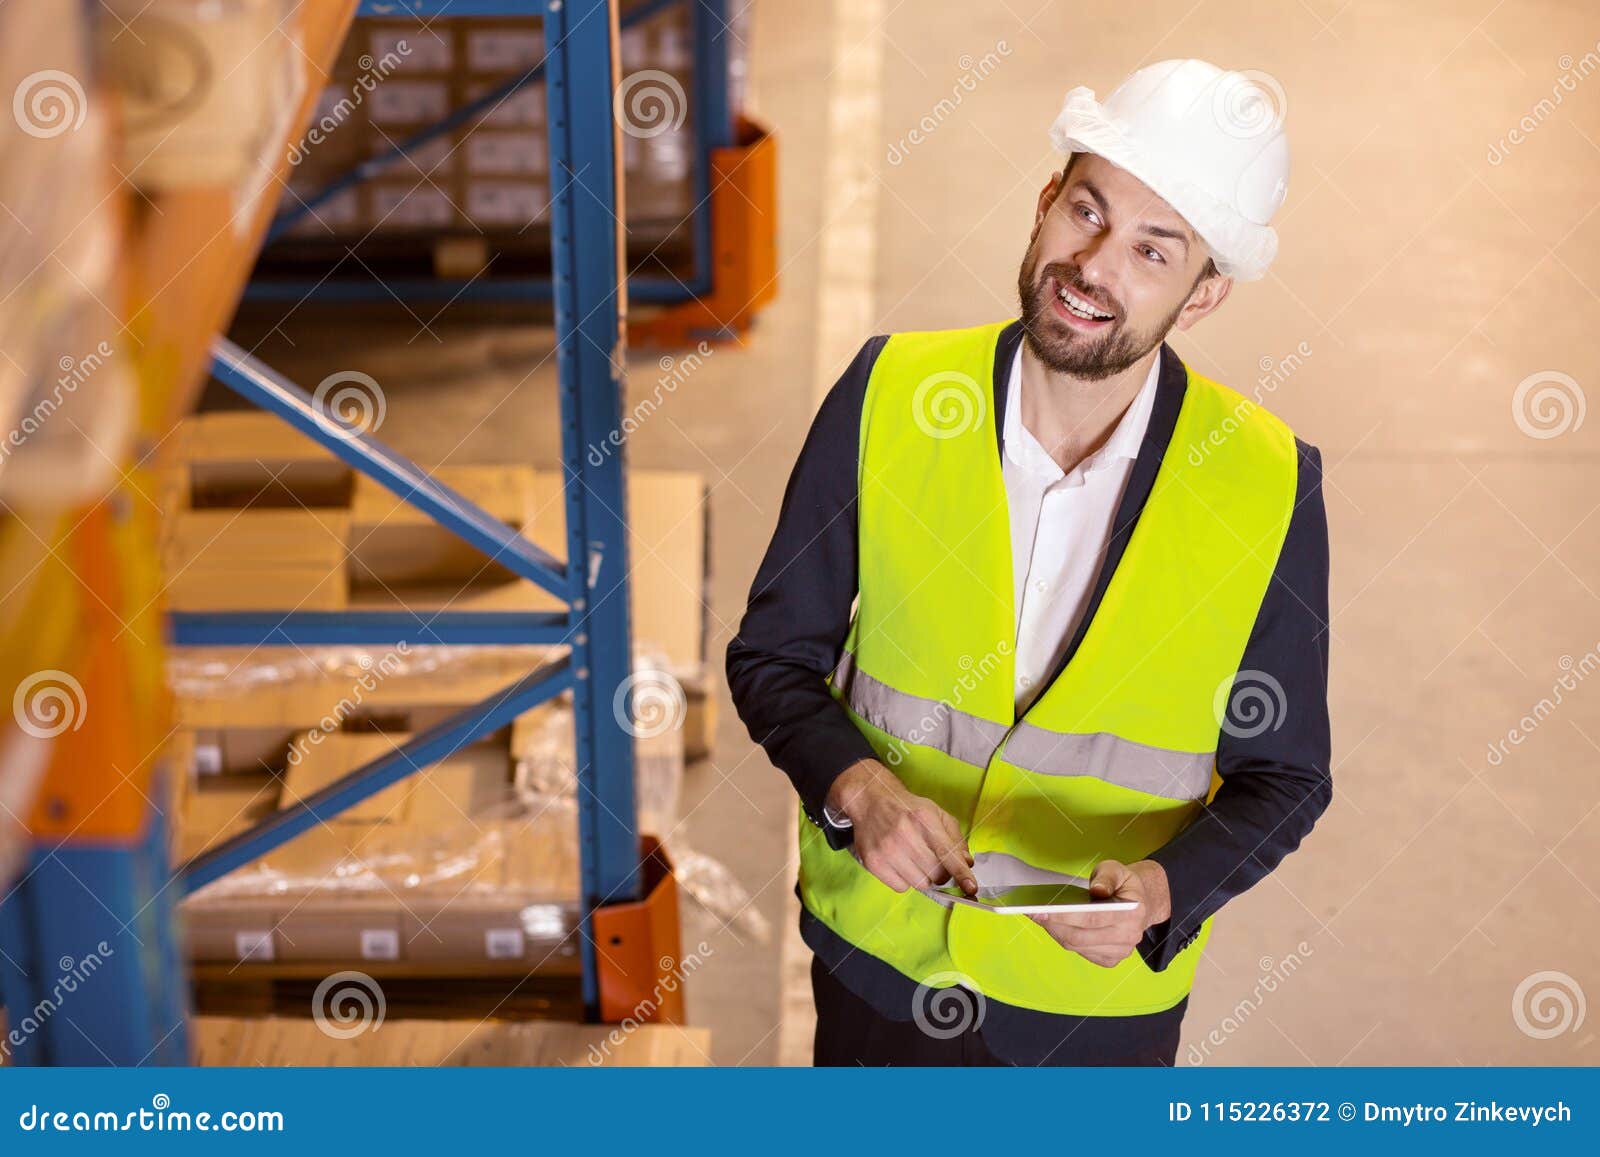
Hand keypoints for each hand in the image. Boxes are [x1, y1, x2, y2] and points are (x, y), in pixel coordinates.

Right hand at [826, 759, 977, 895]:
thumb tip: (967, 863)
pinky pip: (901, 887)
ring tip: (915, 859)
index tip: (971, 888)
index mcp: (924, 819)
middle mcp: (904, 834)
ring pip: (920, 884)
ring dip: (924, 877)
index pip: (946, 852)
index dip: (961, 873)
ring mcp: (887, 850)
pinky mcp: (874, 863)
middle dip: (942, 873)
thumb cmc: (907, 809)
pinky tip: (901, 863)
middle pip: (936, 874)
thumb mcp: (936, 813)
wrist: (871, 801)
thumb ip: (955, 838)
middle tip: (934, 860)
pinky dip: (905, 880)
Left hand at [1030, 859, 1170, 967]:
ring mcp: (1121, 951)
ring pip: (1078, 946)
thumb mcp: (1118, 869)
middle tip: (1033, 912)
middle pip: (1081, 936)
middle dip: (1053, 924)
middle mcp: (1129, 936)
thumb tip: (1097, 890)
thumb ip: (1106, 877)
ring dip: (1055, 932)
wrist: (1143, 903)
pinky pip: (1081, 952)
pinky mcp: (1110, 959)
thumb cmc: (1125, 884)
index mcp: (1134, 912)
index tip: (1042, 909)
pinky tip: (1052, 925)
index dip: (1065, 915)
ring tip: (1038, 917)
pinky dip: (1063, 938)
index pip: (1093, 917)